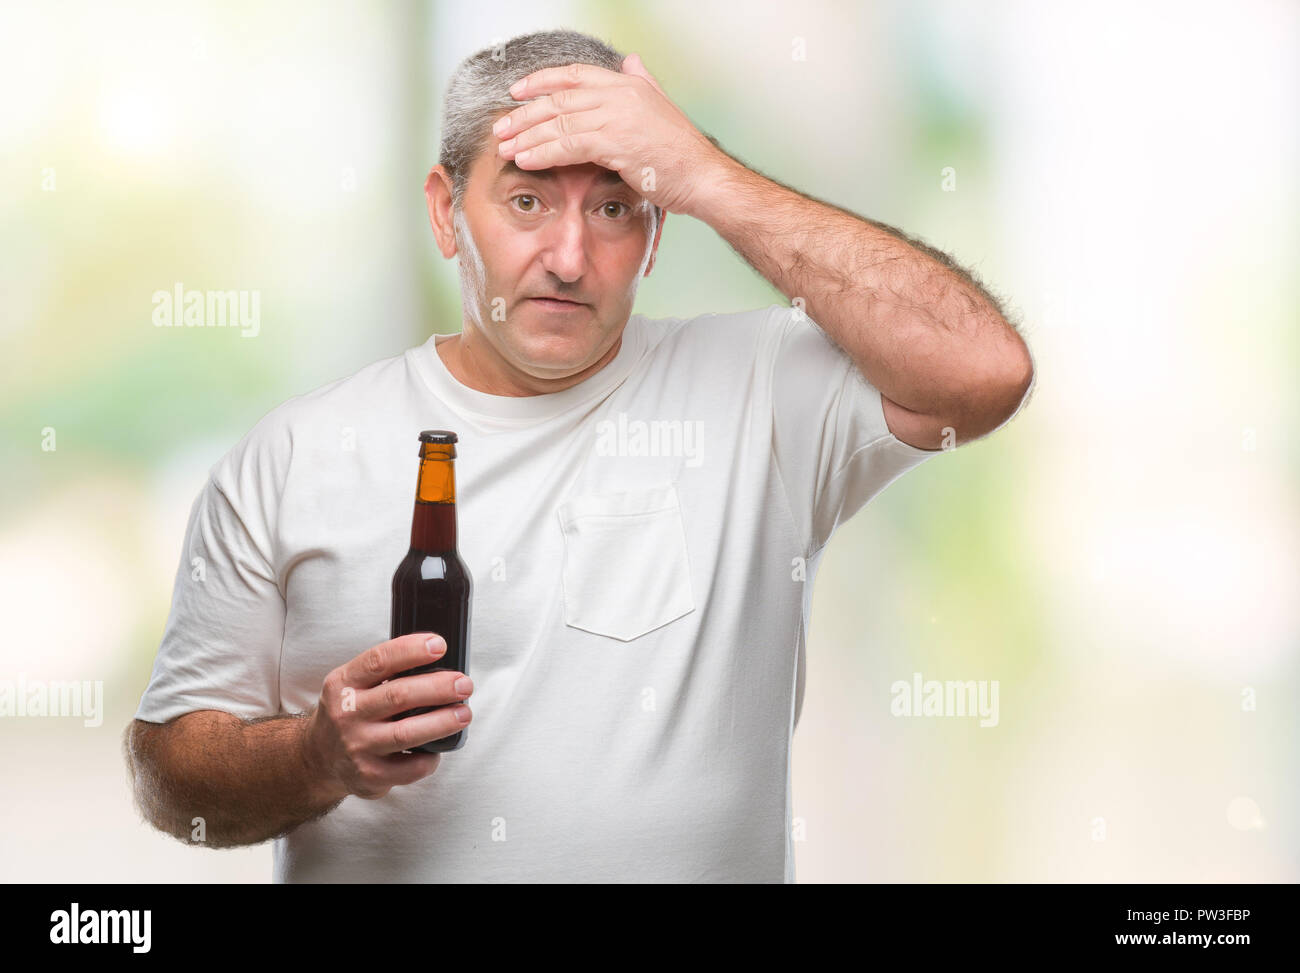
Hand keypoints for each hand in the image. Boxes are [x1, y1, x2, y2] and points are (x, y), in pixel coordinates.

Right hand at [303, 633, 473, 800]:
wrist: (320, 758)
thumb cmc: (350, 712)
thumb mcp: (353, 684)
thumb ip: (385, 671)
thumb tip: (438, 659)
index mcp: (343, 683)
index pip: (379, 660)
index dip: (411, 651)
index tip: (440, 645)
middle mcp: (346, 714)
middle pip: (399, 695)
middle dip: (438, 688)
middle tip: (464, 684)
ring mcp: (357, 746)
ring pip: (407, 733)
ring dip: (442, 722)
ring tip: (464, 714)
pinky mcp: (369, 776)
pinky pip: (409, 768)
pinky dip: (430, 758)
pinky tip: (438, 749)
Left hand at [493, 53, 724, 215]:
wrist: (703, 177)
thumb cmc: (682, 154)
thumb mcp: (661, 108)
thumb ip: (644, 82)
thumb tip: (631, 61)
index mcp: (628, 84)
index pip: (574, 75)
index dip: (542, 82)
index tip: (517, 93)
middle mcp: (620, 93)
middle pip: (559, 99)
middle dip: (525, 115)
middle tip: (502, 128)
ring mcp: (618, 116)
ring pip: (559, 122)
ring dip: (528, 137)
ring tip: (506, 149)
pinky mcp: (616, 141)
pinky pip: (569, 145)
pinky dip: (543, 153)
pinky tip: (527, 160)